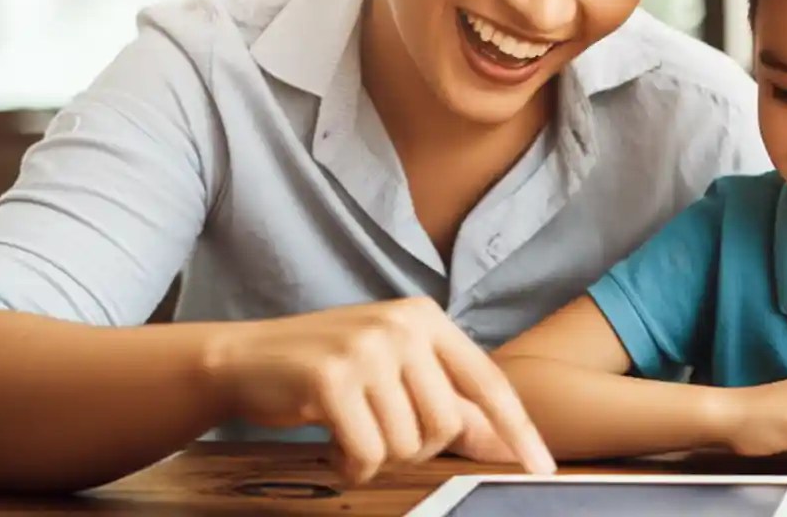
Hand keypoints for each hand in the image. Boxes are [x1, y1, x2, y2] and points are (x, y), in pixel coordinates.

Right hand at [205, 297, 553, 484]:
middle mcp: (402, 325)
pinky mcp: (332, 378)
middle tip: (378, 432)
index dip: (517, 429)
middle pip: (445, 424)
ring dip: (377, 455)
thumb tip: (505, 445)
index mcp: (426, 318)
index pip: (488, 381)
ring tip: (349, 430)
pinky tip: (331, 445)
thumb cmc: (330, 370)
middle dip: (416, 447)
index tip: (541, 467)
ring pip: (407, 443)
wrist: (244, 359)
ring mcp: (367, 348)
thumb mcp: (396, 372)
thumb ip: (450, 403)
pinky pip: (367, 452)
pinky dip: (351, 464)